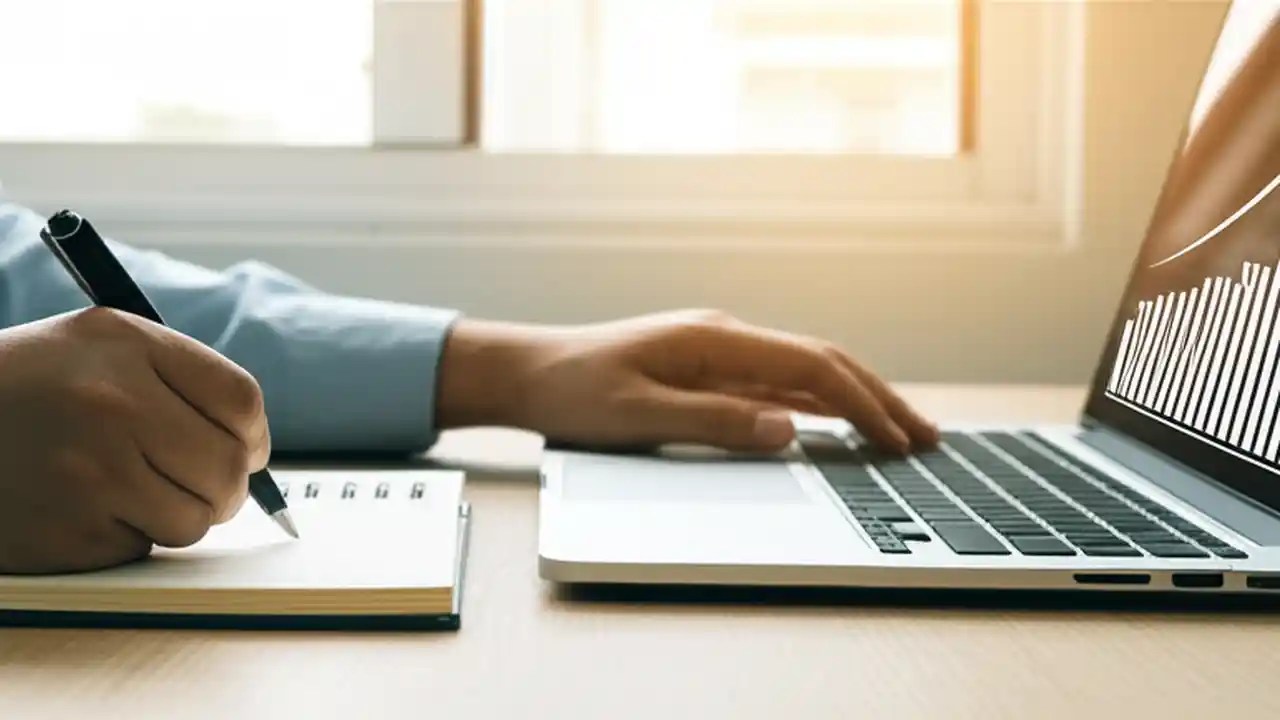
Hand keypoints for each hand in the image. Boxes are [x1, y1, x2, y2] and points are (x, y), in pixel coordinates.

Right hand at [0, 308, 270, 573]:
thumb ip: (181, 378)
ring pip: (196, 520)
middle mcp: (112, 404)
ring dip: (177, 515)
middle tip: (202, 484)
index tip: (247, 448)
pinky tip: (84, 508)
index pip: (241, 401)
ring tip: (127, 488)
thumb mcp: (96, 345)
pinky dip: (127, 537)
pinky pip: (143, 549)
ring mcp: (90, 472)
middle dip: (226, 485)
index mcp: (126, 345)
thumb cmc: (27, 388)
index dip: (253, 435)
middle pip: (229, 468)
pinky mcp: (69, 532)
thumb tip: (255, 445)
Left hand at [437, 310, 937, 452]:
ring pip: (806, 373)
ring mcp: (719, 351)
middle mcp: (725, 338)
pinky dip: (820, 405)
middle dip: (878, 398)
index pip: (812, 367)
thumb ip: (715, 422)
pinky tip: (839, 423)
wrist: (528, 372)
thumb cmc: (573, 393)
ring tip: (900, 430)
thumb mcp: (638, 416)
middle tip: (926, 435)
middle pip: (822, 363)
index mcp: (714, 341)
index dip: (863, 403)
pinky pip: (778, 385)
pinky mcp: (709, 368)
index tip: (899, 438)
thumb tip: (789, 430)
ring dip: (855, 400)